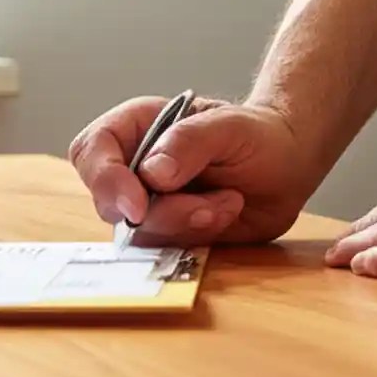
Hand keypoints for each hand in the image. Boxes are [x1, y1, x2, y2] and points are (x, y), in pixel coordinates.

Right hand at [69, 97, 314, 244]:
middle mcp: (131, 169)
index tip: (137, 205)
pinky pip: (168, 250)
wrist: (285, 166)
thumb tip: (151, 174)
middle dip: (160, 212)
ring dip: (187, 224)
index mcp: (134, 129)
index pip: (91, 151)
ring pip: (139, 233)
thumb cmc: (255, 135)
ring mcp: (146, 205)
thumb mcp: (230, 126)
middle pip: (110, 202)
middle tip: (206, 205)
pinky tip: (226, 212)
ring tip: (228, 201)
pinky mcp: (167, 233)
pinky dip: (201, 236)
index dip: (105, 180)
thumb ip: (189, 141)